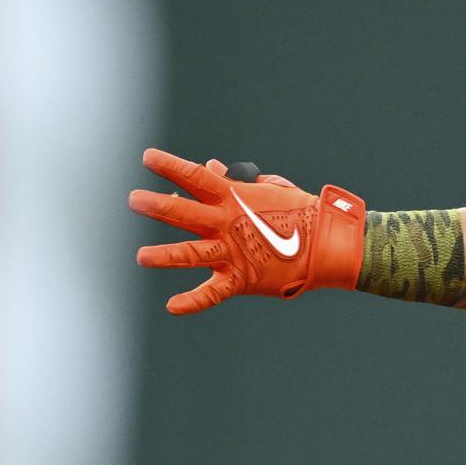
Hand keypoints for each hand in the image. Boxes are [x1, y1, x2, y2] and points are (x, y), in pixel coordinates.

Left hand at [129, 147, 366, 314]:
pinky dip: (193, 301)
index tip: (148, 158)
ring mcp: (233, 252)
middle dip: (157, 205)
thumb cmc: (301, 213)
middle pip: (184, 212)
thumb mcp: (269, 190)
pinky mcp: (242, 279)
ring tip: (142, 257)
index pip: (195, 177)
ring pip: (191, 253)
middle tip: (135, 199)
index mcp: (234, 198)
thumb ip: (235, 181)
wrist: (330, 244)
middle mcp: (227, 224)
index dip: (170, 166)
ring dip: (165, 255)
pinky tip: (173, 306)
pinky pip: (213, 293)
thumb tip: (210, 167)